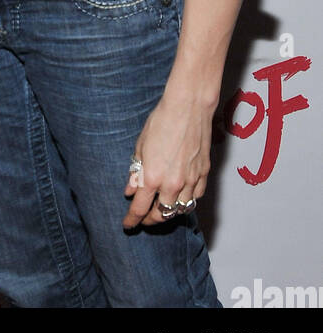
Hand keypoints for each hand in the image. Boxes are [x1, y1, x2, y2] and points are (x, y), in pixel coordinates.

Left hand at [123, 93, 211, 228]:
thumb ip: (136, 172)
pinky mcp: (204, 174)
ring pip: (181, 210)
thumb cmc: (161, 122)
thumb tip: (130, 190)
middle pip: (161, 214)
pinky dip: (187, 201)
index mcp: (153, 178)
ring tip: (161, 210)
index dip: (132, 219)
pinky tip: (180, 197)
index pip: (140, 208)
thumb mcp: (141, 146)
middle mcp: (173, 184)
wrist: (189, 108)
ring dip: (169, 213)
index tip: (127, 225)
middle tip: (143, 218)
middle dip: (150, 220)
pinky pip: (196, 197)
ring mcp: (191, 181)